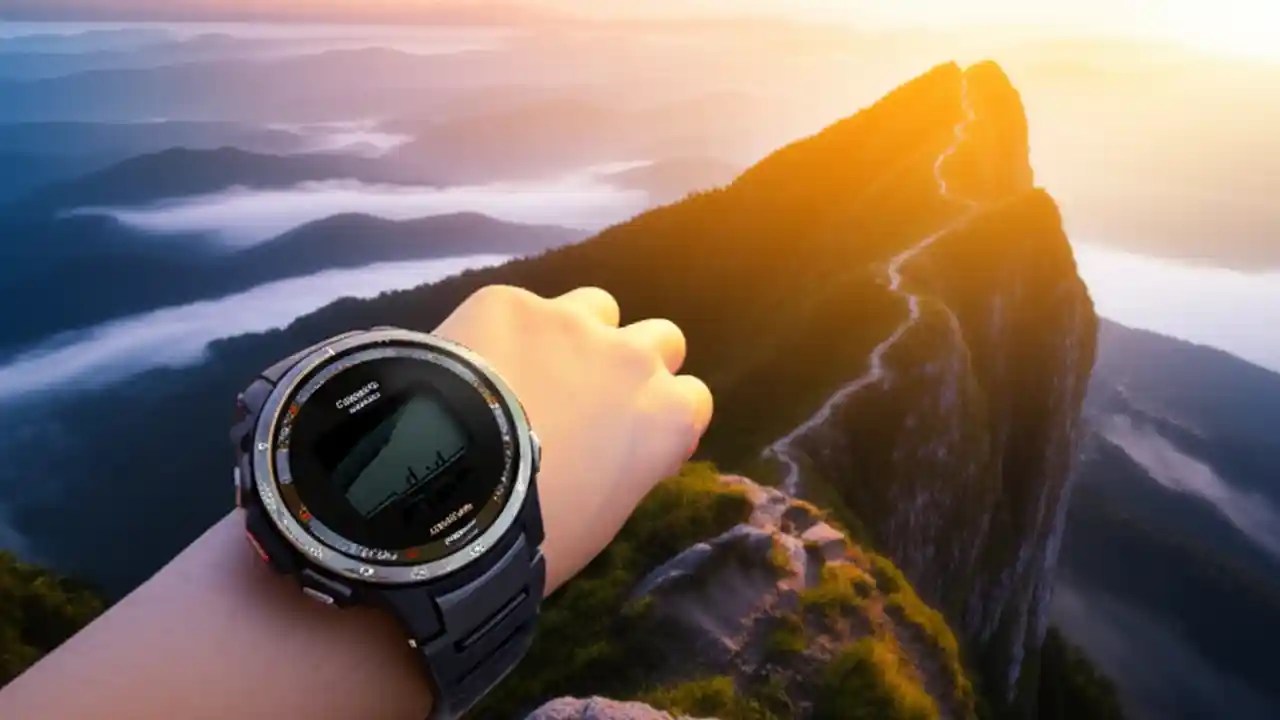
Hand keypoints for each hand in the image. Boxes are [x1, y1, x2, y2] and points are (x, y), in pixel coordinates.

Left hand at [435, 285, 713, 591]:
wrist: (454, 490)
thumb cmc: (537, 533)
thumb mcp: (601, 519)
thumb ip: (624, 470)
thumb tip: (604, 457)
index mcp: (666, 419)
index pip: (694, 399)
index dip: (661, 416)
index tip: (630, 438)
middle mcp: (633, 358)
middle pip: (661, 339)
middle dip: (632, 362)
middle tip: (589, 397)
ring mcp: (572, 323)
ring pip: (596, 307)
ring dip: (575, 335)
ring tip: (529, 369)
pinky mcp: (510, 304)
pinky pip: (517, 310)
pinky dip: (501, 336)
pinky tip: (470, 367)